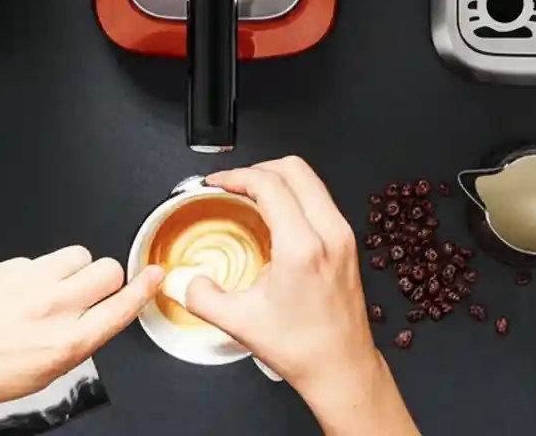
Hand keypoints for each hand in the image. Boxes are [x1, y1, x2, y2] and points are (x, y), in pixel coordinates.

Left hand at [0, 246, 163, 408]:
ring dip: (76, 268)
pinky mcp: (10, 266)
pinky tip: (22, 290)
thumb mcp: (44, 373)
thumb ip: (77, 340)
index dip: (145, 289)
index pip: (122, 307)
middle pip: (109, 270)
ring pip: (80, 254)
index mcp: (68, 342)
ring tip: (56, 288)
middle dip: (107, 279)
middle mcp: (54, 308)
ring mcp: (31, 282)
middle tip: (90, 292)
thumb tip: (98, 314)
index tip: (155, 276)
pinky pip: (42, 257)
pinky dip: (40, 270)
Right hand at [181, 157, 377, 396]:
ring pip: (311, 180)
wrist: (341, 368)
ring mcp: (343, 236)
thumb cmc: (303, 348)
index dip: (236, 176)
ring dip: (278, 179)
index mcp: (302, 247)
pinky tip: (275, 216)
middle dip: (258, 168)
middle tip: (233, 183)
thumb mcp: (238, 322)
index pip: (269, 185)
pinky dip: (295, 195)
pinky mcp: (347, 243)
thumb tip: (187, 280)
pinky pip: (320, 199)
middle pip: (295, 169)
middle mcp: (329, 234)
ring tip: (251, 195)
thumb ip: (202, 296)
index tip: (217, 183)